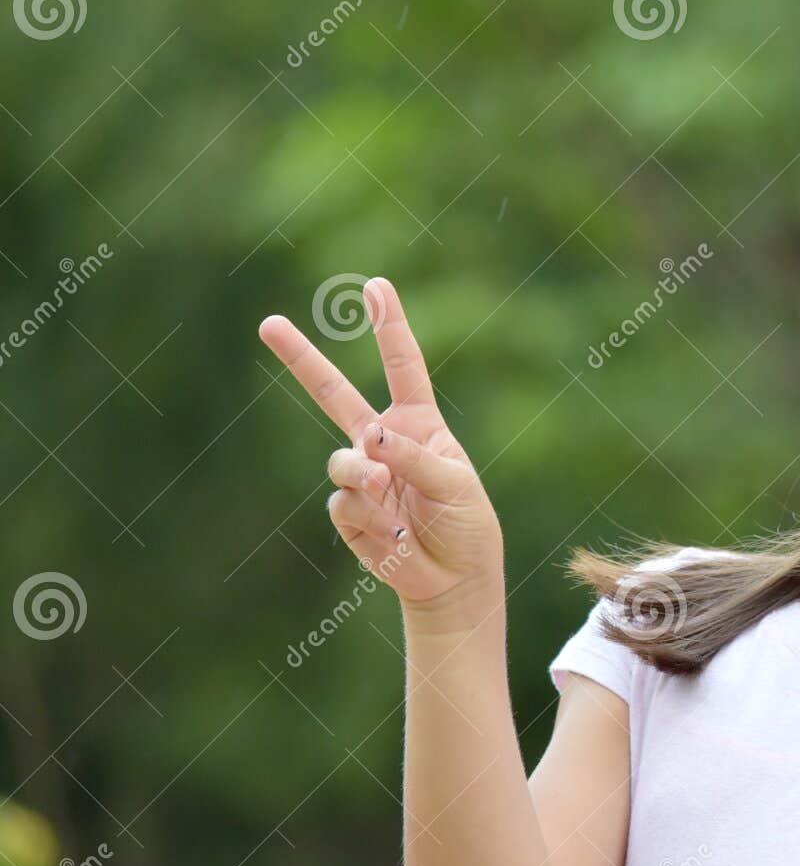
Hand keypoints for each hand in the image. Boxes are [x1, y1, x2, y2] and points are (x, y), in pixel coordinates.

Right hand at [258, 276, 503, 611]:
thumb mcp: (454, 484)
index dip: (388, 327)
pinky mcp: (350, 512)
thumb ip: (412, 456)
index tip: (376, 286)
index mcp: (418, 424)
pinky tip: (397, 536)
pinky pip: (344, 504)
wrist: (454, 579)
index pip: (402, 367)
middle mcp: (383, 443)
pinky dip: (371, 519)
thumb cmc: (465, 524)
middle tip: (268, 323)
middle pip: (334, 394)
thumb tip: (366, 438)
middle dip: (301, 359)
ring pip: (342, 461)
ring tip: (387, 490)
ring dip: (364, 475)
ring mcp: (363, 476)